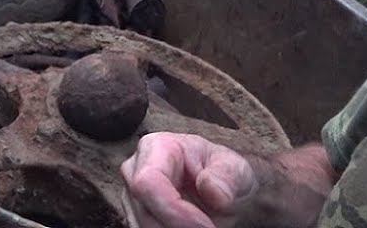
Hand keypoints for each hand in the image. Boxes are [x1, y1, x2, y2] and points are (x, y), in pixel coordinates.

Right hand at [120, 132, 258, 227]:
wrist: (220, 188)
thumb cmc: (224, 173)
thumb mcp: (235, 169)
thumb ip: (226, 176)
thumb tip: (211, 189)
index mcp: (157, 147)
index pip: (148, 183)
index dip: (174, 210)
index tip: (205, 225)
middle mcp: (135, 169)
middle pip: (144, 211)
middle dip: (178, 227)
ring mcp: (130, 194)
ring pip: (144, 226)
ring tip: (203, 225)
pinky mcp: (134, 215)